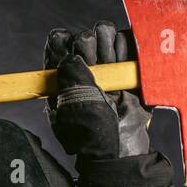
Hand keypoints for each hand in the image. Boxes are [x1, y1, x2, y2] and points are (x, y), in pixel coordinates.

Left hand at [44, 21, 150, 159]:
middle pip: (84, 37)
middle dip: (89, 44)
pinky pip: (127, 44)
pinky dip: (126, 47)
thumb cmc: (93, 136)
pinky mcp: (129, 69)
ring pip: (105, 35)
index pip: (57, 45)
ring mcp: (107, 70)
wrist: (122, 151)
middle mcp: (83, 72)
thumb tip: (70, 56)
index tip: (70, 50)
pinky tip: (125, 64)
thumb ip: (71, 76)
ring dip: (108, 45)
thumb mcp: (74, 107)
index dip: (63, 42)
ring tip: (112, 69)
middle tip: (95, 64)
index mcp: (62, 80)